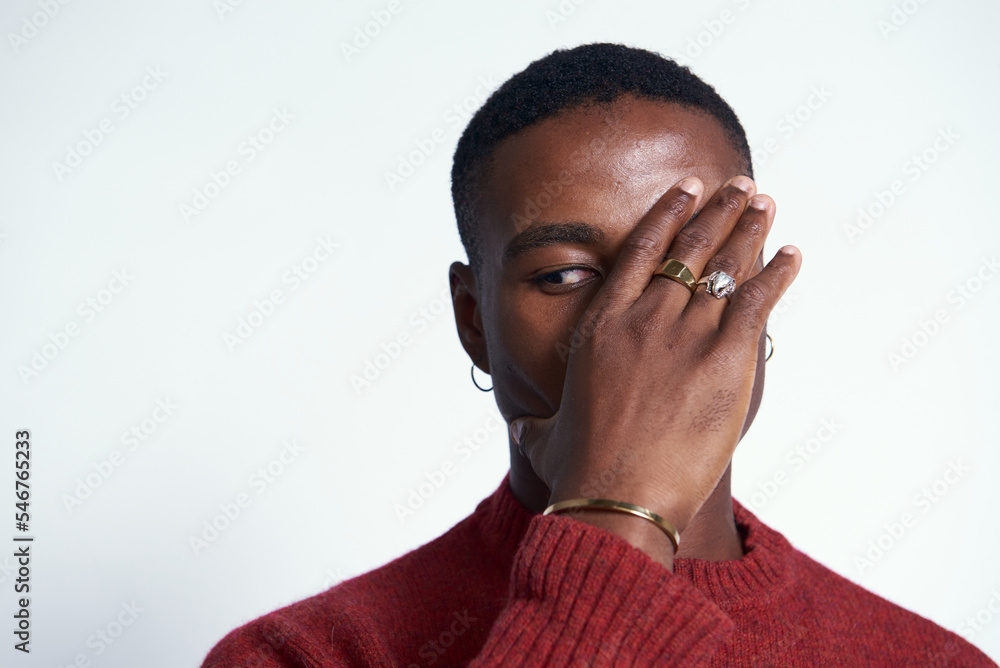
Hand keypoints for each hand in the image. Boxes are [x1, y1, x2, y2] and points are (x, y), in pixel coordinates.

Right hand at [508, 175, 800, 562]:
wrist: (615, 498)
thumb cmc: (577, 471)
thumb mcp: (544, 437)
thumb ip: (535, 425)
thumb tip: (518, 429)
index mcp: (601, 325)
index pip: (639, 251)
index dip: (667, 213)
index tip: (688, 189)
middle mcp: (644, 318)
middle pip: (688, 248)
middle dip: (717, 211)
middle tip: (739, 185)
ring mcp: (685, 334)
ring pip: (723, 266)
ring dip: (748, 230)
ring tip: (763, 201)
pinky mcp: (725, 359)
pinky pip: (757, 301)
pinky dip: (778, 275)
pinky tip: (792, 254)